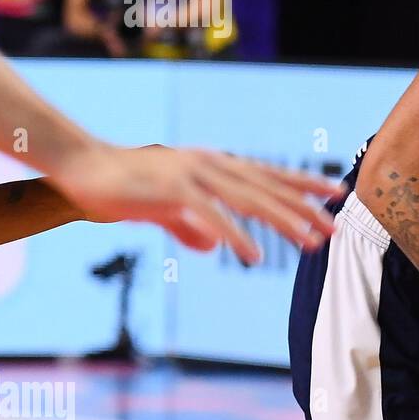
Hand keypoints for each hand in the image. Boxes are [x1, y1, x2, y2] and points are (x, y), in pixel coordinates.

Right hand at [52, 143, 343, 263]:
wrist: (82, 167)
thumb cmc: (125, 184)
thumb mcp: (167, 207)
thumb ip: (192, 224)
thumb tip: (212, 247)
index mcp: (215, 164)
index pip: (270, 173)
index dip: (304, 183)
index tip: (336, 193)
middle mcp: (212, 165)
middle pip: (269, 188)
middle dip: (305, 209)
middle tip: (336, 228)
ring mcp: (194, 175)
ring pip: (251, 200)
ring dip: (283, 222)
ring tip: (311, 241)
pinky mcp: (174, 192)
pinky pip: (213, 217)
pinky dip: (235, 236)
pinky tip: (254, 254)